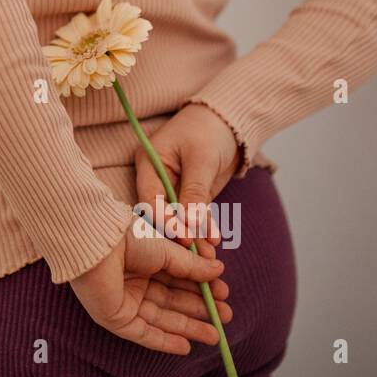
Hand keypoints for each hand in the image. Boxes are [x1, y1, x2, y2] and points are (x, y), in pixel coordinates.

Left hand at [69, 221, 232, 354]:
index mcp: (144, 259)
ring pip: (162, 319)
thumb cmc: (129, 236)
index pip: (177, 279)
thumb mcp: (168, 250)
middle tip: (226, 317)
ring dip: (188, 328)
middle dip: (199, 310)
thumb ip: (191, 265)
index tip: (224, 293)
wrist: (98, 243)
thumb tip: (218, 271)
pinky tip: (186, 347)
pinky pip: (143, 334)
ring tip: (215, 335)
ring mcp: (124, 300)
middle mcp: (133, 281)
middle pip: (172, 301)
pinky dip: (164, 341)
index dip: (201, 287)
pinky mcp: (114, 317)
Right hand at [134, 103, 239, 248]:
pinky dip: (205, 228)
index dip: (164, 220)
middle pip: (162, 213)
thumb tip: (189, 224)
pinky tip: (214, 240)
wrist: (228, 120)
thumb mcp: (202, 159)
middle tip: (196, 256)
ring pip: (180, 218)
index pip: (150, 198)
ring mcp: (173, 188)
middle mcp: (156, 178)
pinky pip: (195, 216)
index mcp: (148, 164)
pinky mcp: (190, 196)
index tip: (183, 238)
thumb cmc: (208, 129)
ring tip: (209, 254)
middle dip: (180, 234)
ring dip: (195, 236)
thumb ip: (195, 191)